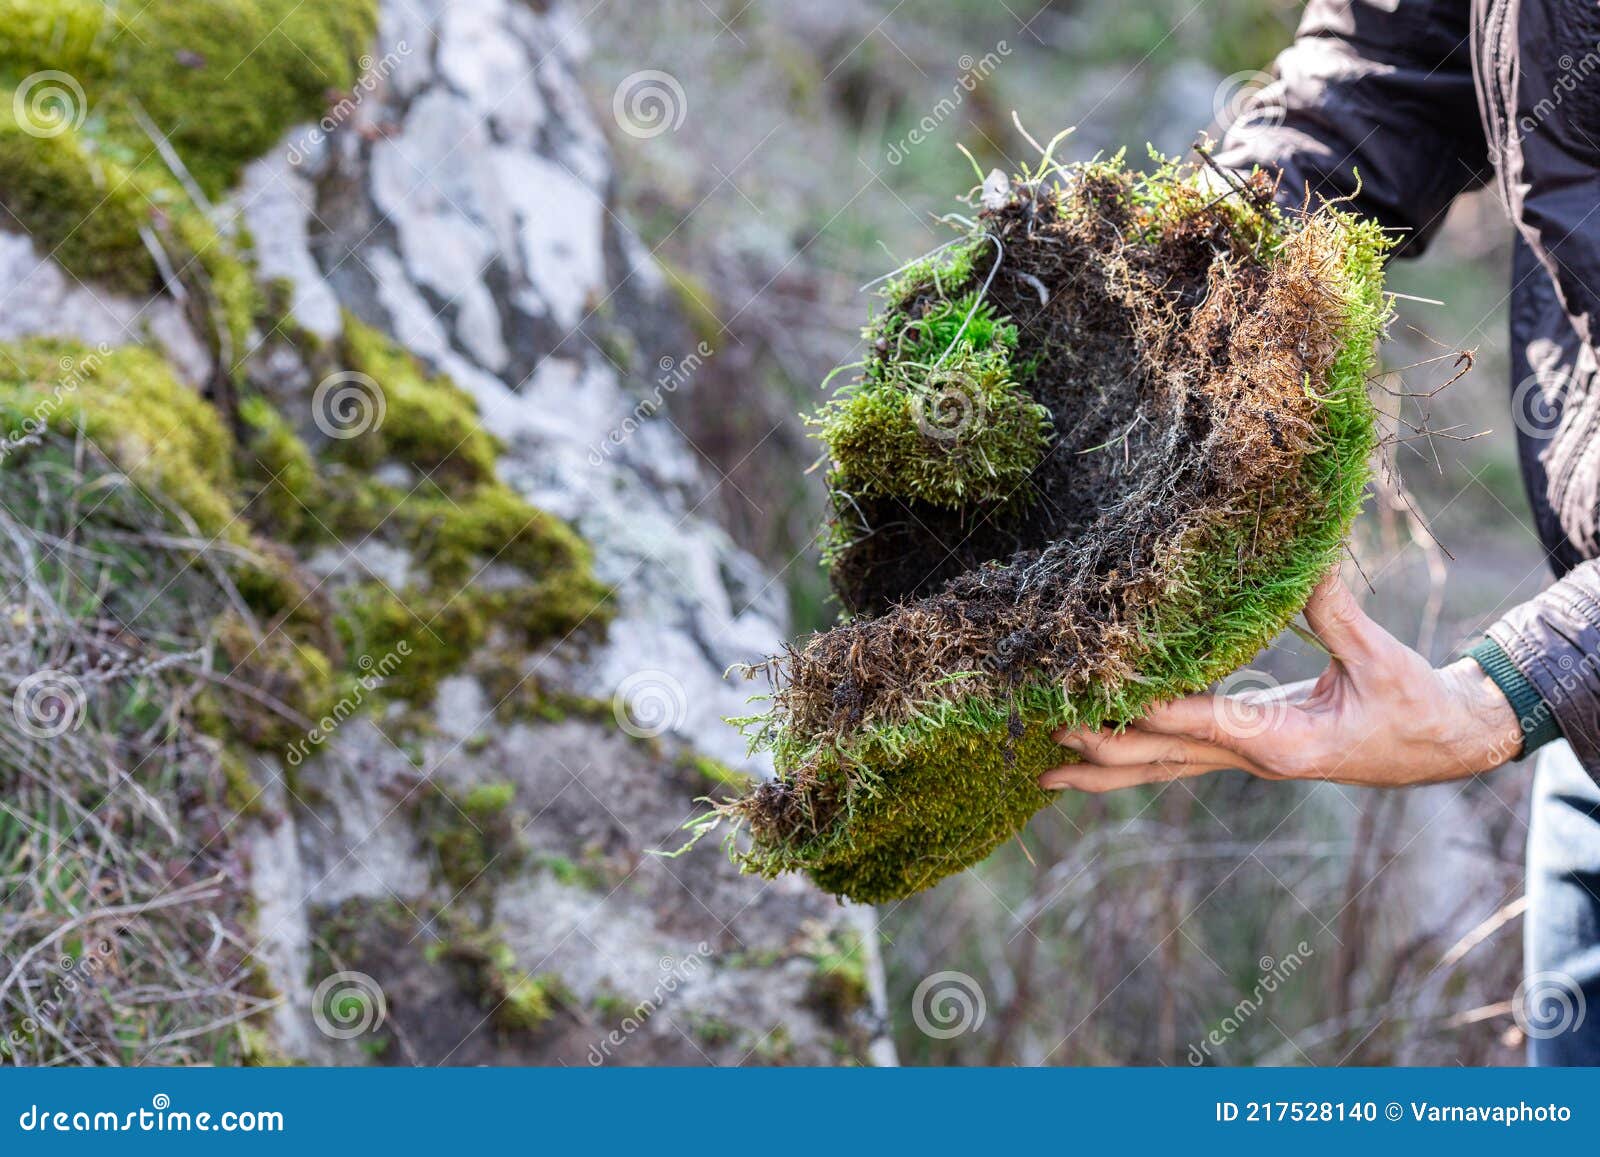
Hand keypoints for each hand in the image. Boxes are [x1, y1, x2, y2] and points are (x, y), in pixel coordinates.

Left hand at [1040, 572, 1522, 792]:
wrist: (1442, 745)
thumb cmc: (1415, 705)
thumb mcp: (1379, 656)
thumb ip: (1335, 612)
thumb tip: (1302, 562)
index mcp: (1285, 742)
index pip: (1202, 722)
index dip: (1150, 710)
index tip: (1099, 697)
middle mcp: (1255, 757)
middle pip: (1163, 759)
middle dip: (1104, 751)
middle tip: (1046, 737)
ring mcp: (1245, 758)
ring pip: (1162, 769)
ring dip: (1105, 770)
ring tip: (1043, 774)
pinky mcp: (1246, 749)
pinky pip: (1177, 758)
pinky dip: (1134, 757)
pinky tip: (1094, 756)